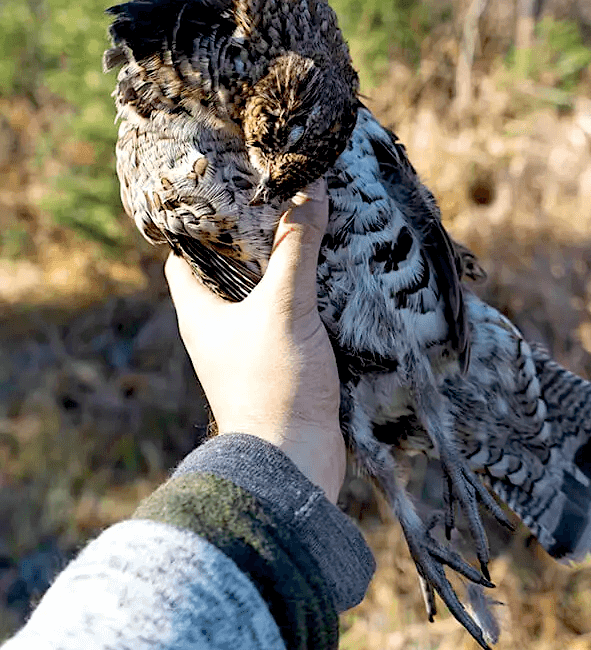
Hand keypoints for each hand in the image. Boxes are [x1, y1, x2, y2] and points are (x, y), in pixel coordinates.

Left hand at [164, 180, 344, 500]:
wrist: (294, 464)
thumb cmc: (275, 385)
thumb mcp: (286, 306)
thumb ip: (297, 247)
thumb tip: (312, 186)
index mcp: (200, 311)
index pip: (187, 251)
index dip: (208, 218)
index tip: (240, 186)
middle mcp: (220, 328)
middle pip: (234, 268)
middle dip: (264, 236)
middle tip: (296, 199)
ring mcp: (252, 349)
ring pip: (269, 293)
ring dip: (295, 267)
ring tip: (325, 229)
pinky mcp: (284, 366)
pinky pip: (295, 318)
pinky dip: (314, 298)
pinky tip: (343, 280)